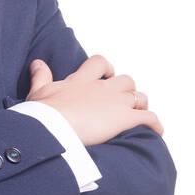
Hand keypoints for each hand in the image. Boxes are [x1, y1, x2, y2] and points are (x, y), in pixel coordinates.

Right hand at [25, 54, 162, 145]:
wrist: (52, 126)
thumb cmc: (42, 113)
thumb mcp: (38, 92)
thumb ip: (41, 76)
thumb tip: (37, 63)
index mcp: (82, 81)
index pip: (99, 63)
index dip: (107, 69)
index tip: (107, 76)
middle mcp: (102, 88)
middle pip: (125, 81)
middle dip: (127, 90)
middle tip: (122, 102)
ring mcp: (116, 102)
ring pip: (139, 96)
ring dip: (141, 105)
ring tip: (139, 115)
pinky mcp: (125, 118)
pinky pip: (148, 118)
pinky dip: (155, 124)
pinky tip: (157, 131)